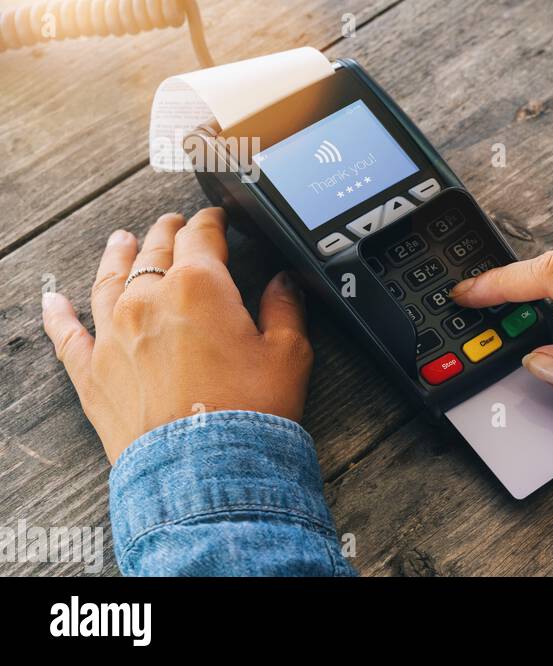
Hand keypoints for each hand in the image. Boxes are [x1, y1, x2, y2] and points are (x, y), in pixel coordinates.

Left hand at [41, 208, 313, 463]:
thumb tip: (283, 283)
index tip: (218, 216)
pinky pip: (67, 334)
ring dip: (116, 256)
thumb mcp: (289, 354)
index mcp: (200, 285)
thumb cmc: (251, 411)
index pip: (202, 235)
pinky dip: (58, 314)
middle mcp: (148, 298)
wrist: (205, 468)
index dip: (212, 220)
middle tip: (176, 223)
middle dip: (168, 232)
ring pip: (107, 279)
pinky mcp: (92, 371)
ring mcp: (113, 333)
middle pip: (154, 250)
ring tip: (121, 241)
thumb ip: (284, 309)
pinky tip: (53, 300)